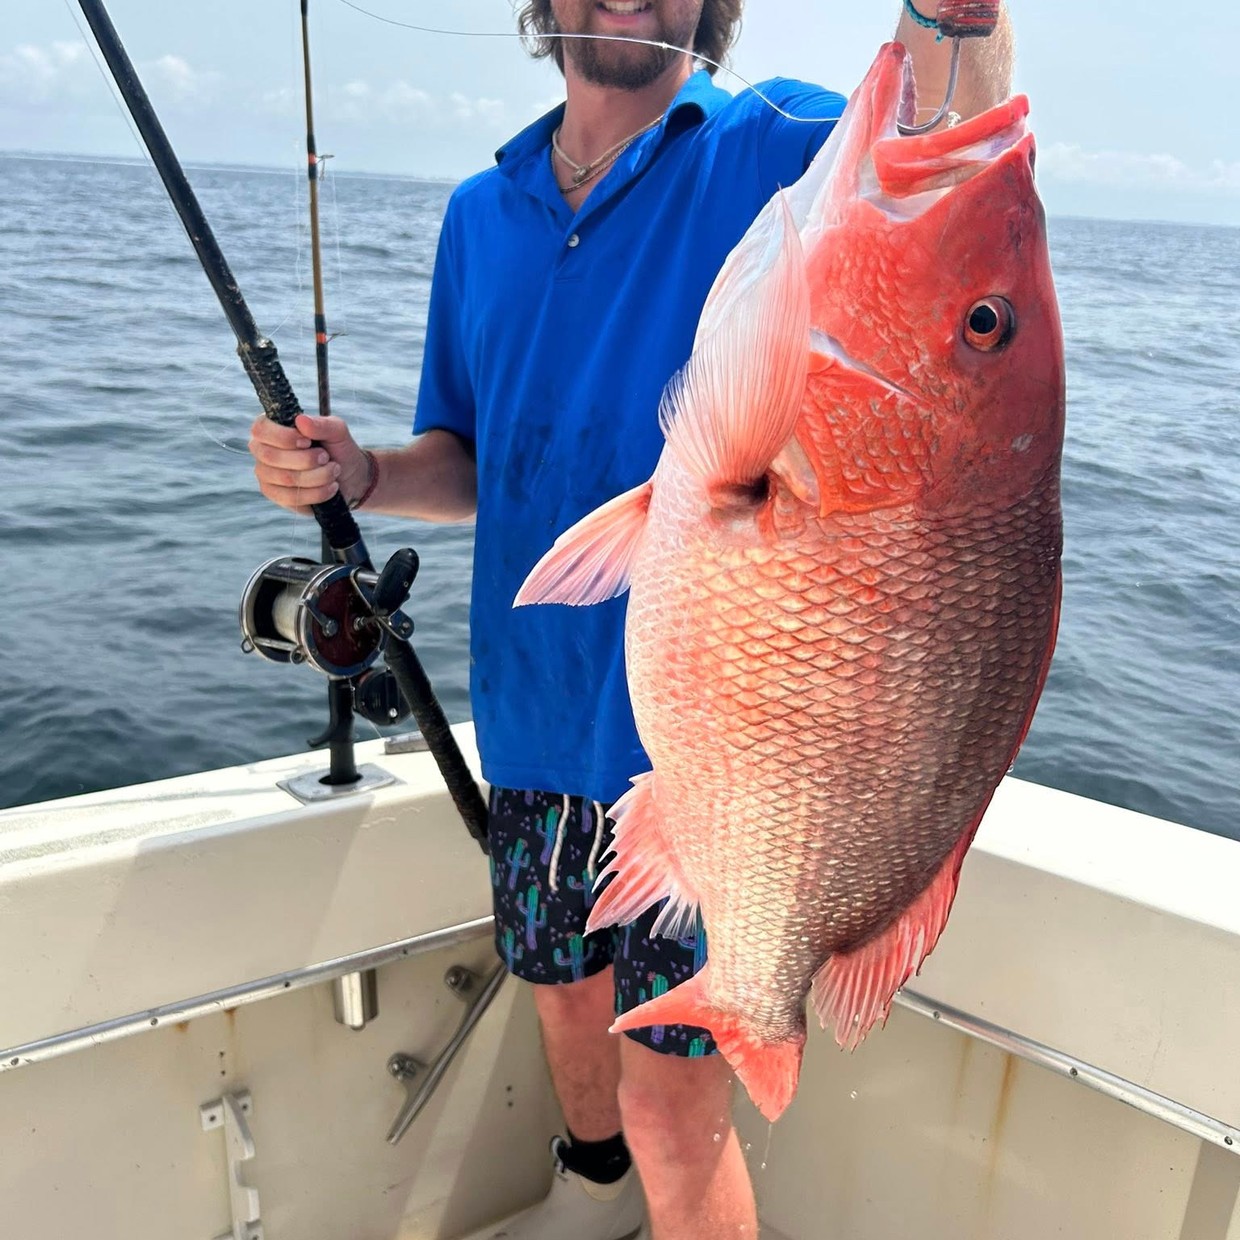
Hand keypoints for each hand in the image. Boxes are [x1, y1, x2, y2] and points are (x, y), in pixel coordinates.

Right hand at [248, 411, 371, 514]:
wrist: (350, 476)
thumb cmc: (337, 448)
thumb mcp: (337, 431)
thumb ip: (321, 424)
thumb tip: (300, 420)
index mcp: (270, 428)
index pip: (260, 430)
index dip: (284, 437)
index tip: (308, 441)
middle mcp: (262, 451)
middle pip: (271, 457)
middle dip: (306, 459)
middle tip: (326, 457)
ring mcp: (266, 475)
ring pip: (285, 478)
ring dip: (318, 476)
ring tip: (334, 470)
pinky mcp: (277, 496)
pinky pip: (292, 498)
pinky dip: (317, 493)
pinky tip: (331, 486)